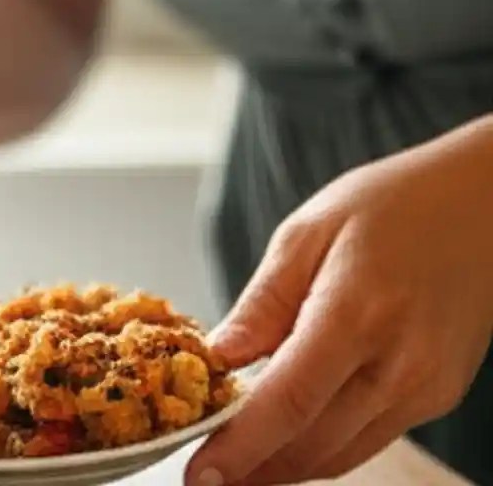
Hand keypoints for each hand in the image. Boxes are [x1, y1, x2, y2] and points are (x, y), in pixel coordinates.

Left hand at [187, 117, 492, 484]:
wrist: (483, 205)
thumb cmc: (390, 207)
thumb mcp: (306, 234)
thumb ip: (261, 304)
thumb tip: (217, 358)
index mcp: (357, 314)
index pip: (289, 403)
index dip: (240, 448)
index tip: (198, 474)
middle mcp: (401, 363)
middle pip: (313, 444)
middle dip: (252, 470)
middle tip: (202, 475)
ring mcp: (427, 386)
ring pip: (341, 454)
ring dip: (284, 468)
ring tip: (233, 466)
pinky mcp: (438, 395)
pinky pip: (368, 438)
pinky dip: (321, 447)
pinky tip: (283, 438)